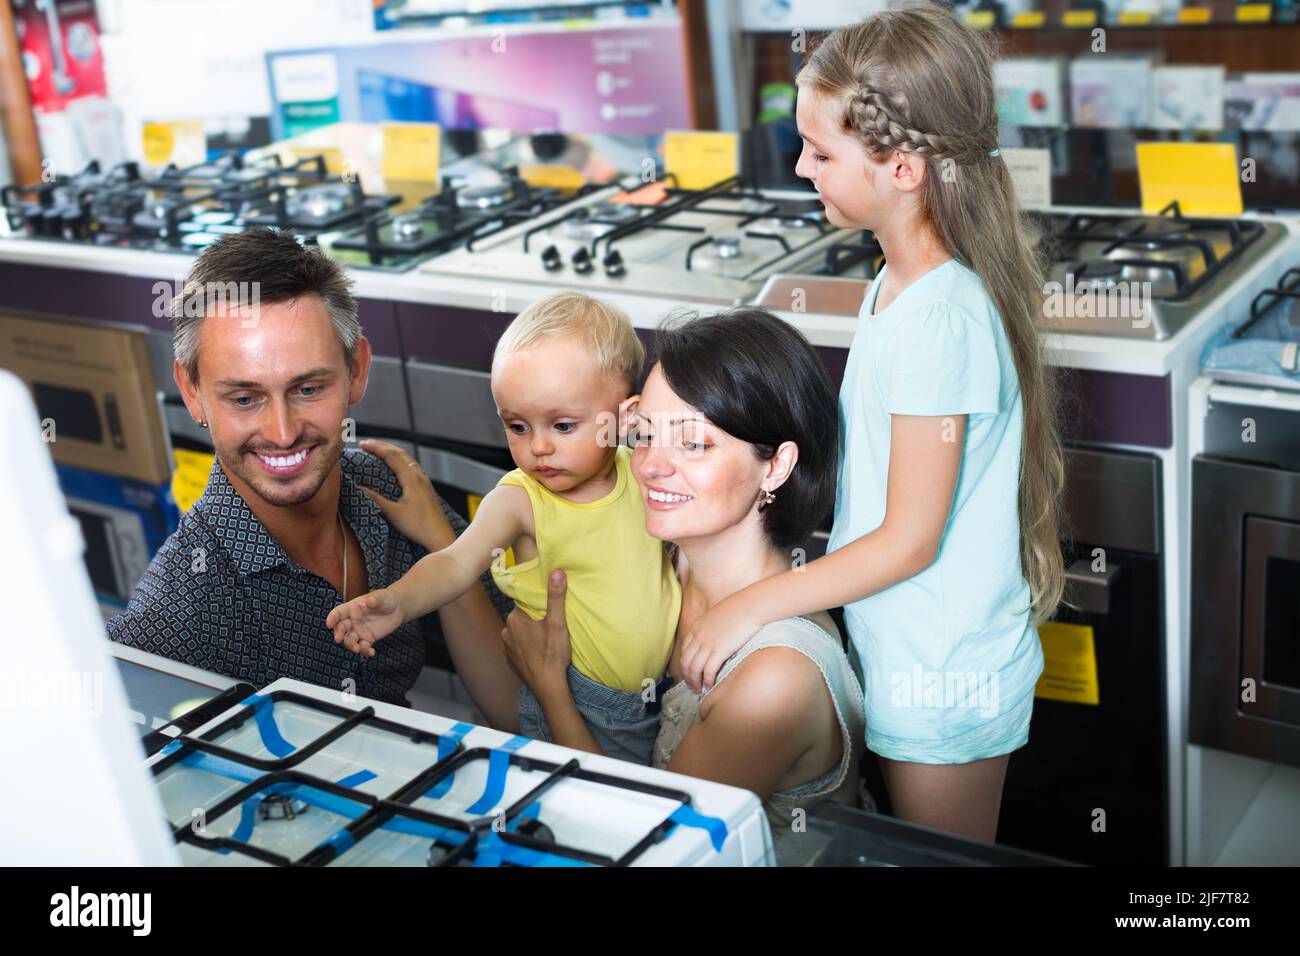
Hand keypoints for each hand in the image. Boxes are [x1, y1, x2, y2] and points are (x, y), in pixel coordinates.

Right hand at [326, 588, 404, 657]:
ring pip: (350, 640)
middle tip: (339, 639)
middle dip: (339, 634)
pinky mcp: (368, 639)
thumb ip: (375, 599)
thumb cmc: (386, 599)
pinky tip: (371, 652)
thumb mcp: (382, 597)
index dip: (332, 618)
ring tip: (357, 649)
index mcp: (352, 608)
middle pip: (341, 628)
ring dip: (351, 645)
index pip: (338, 613)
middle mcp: (353, 620)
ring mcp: (359, 630)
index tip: (329, 624)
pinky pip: (363, 647)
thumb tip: (370, 601)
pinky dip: (365, 651)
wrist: (398, 608)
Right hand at [357, 439, 454, 551]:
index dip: (376, 447)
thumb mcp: (393, 513)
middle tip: (367, 444)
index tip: (362, 443)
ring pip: (408, 459)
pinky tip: (397, 468)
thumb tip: (359, 488)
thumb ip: (375, 499)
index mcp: (411, 478)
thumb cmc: (419, 526)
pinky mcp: (427, 489)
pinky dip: (401, 462)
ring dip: (393, 452)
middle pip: (400, 453)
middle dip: (383, 446)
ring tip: (379, 452)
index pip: (391, 455)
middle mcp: (420, 476)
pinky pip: (413, 468)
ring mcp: (425, 482)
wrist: (440, 537)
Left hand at [500, 570, 571, 694]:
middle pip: (523, 616)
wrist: (548, 688)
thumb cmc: (552, 655)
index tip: (549, 607)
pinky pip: (519, 647)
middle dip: (536, 618)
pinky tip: (540, 651)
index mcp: (515, 618)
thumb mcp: (557, 623)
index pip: (525, 601)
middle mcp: (506, 631)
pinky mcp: (510, 660)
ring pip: (521, 632)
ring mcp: (506, 647)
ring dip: (531, 633)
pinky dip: (528, 647)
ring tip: (547, 639)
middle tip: (551, 624)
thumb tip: (557, 572)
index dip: (538, 602)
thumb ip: (556, 597)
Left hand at [679, 599, 759, 692]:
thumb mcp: (717, 615)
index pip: (684, 650)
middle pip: (686, 661)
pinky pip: (708, 671)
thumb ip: (711, 627)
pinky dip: (707, 680)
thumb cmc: (739, 608)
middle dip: (687, 676)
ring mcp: (707, 644)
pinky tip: (710, 685)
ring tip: (699, 689)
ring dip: (695, 682)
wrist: (749, 606)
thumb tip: (715, 637)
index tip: (689, 672)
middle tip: (692, 685)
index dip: (685, 664)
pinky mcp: (719, 651)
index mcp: (697, 627)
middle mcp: (698, 636)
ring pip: (693, 669)